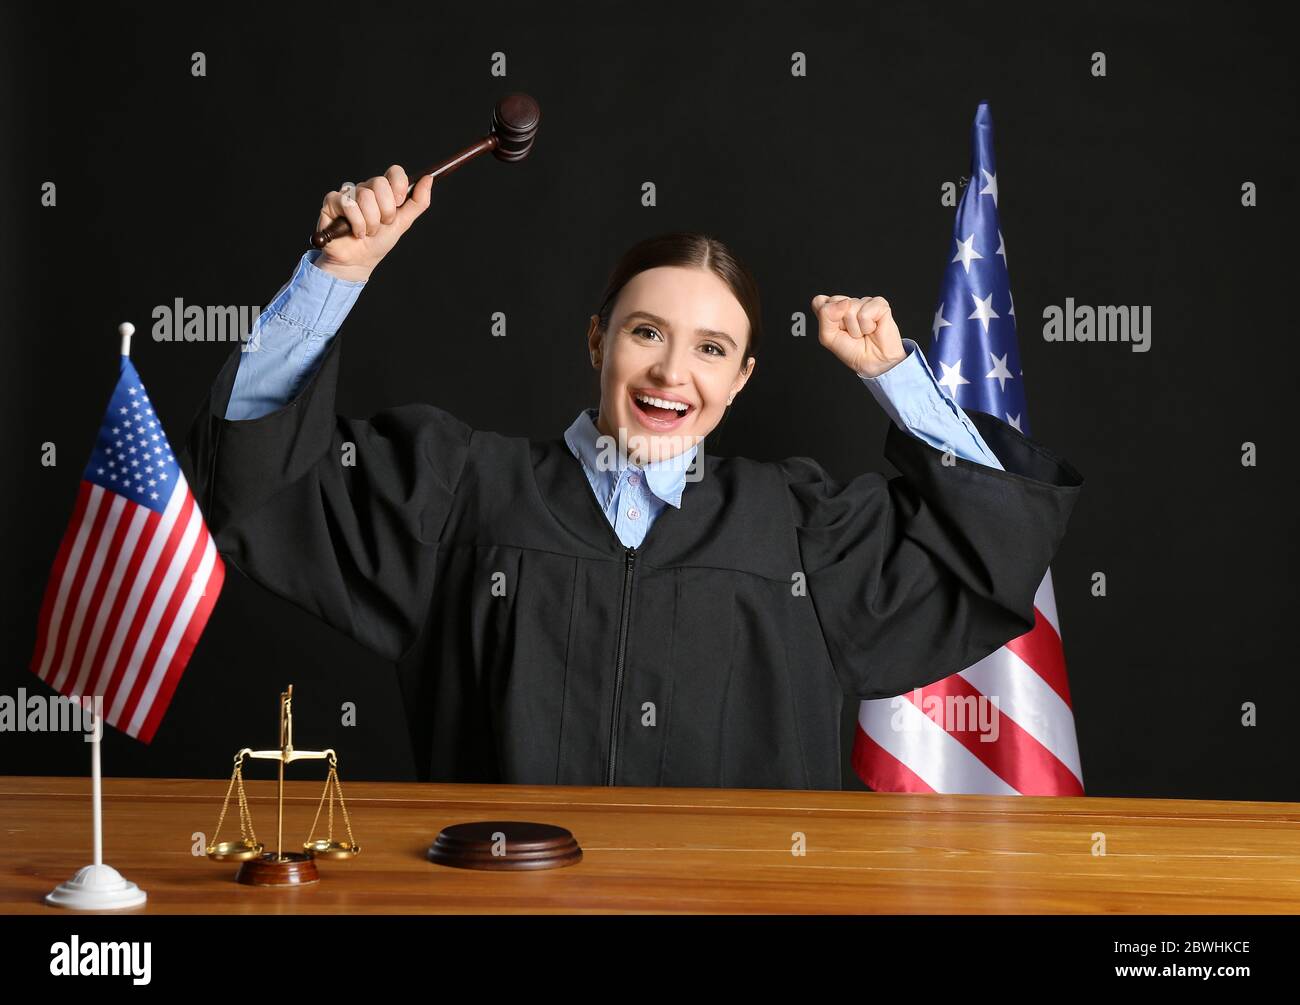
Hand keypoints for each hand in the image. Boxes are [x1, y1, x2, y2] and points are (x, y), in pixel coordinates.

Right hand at [313, 164, 433, 281]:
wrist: (359, 262)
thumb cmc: (378, 242)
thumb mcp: (403, 223)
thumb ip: (417, 202)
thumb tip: (428, 179)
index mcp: (383, 191)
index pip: (394, 172)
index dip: (398, 186)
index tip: (398, 204)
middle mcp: (365, 188)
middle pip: (379, 183)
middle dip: (385, 211)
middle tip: (381, 225)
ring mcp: (348, 193)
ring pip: (365, 196)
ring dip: (370, 222)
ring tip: (367, 232)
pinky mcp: (332, 201)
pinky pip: (349, 205)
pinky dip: (356, 224)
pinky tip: (354, 232)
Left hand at [811, 294, 906, 377]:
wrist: (873, 362)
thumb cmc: (853, 351)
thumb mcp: (828, 337)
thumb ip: (826, 316)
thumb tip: (844, 302)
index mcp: (834, 309)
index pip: (820, 302)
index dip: (825, 316)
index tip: (835, 330)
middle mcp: (848, 303)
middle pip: (834, 302)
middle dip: (840, 323)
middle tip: (850, 333)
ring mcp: (864, 302)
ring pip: (850, 308)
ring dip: (855, 328)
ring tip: (862, 333)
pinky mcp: (879, 304)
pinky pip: (865, 313)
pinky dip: (867, 327)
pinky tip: (872, 329)